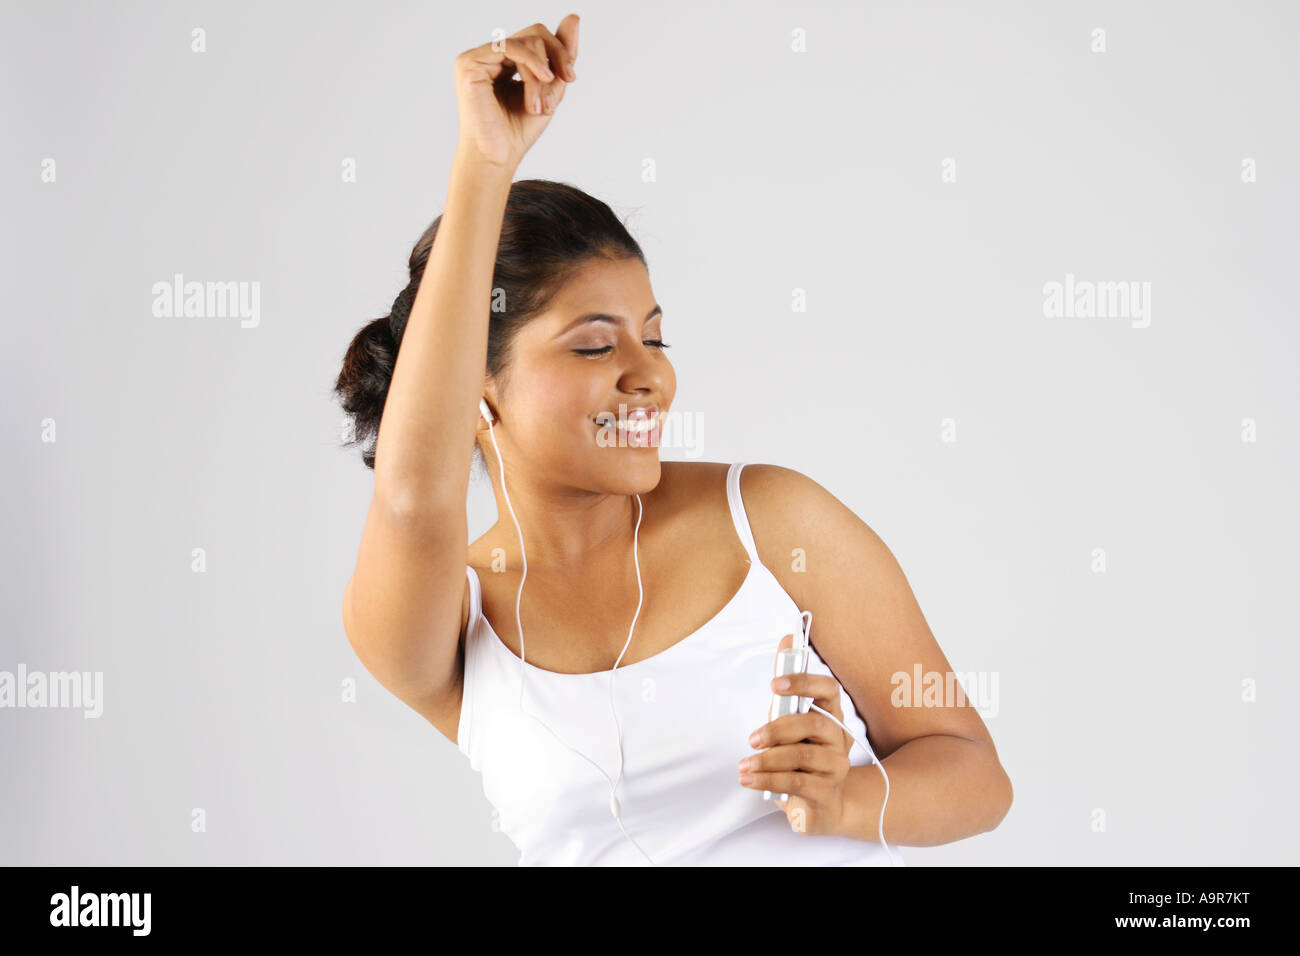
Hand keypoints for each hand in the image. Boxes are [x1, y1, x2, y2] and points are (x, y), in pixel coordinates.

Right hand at [453, 14, 579, 169]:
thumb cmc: (518, 131)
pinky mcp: (469, 62)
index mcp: (507, 61)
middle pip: (534, 33)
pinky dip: (530, 67)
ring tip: (541, 105)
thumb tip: (574, 17)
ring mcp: (478, 57)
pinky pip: (511, 47)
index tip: (571, 76)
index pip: (537, 38)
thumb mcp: (550, 89)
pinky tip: (538, 87)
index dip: (559, 51)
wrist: (498, 157)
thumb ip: (561, 55)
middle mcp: (491, 56)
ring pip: (526, 42)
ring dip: (541, 75)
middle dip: (554, 58)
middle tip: (561, 87)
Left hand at [738, 633, 853, 835]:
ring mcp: (836, 768)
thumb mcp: (791, 723)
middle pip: (814, 723)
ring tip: (744, 765)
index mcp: (833, 716)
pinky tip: (749, 779)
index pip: (829, 690)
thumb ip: (787, 690)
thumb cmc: (802, 758)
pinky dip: (767, 780)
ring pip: (802, 756)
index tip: (774, 684)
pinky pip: (795, 783)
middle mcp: (840, 740)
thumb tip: (786, 641)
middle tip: (752, 738)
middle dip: (777, 728)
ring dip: (767, 760)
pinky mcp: (826, 794)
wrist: (822, 807)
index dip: (803, 682)